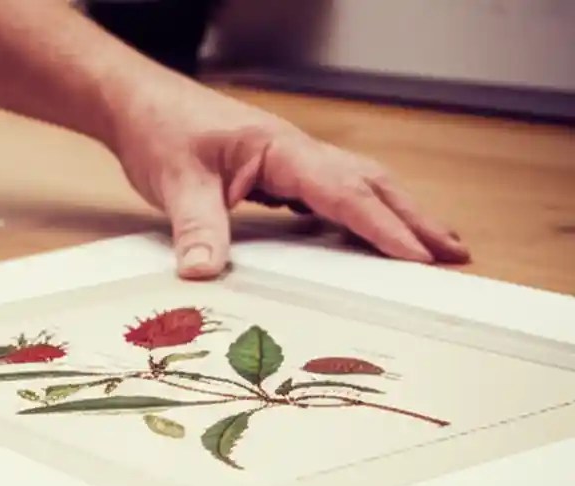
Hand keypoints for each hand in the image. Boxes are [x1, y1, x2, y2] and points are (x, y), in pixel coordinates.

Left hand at [106, 81, 469, 278]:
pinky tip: (365, 238)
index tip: (419, 258)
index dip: (384, 228)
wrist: (137, 104)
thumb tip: (203, 273)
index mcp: (281, 149)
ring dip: (395, 216)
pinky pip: (329, 196)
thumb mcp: (175, 182)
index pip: (345, 192)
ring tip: (431, 248)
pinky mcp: (274, 173)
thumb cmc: (159, 130)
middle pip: (371, 185)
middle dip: (414, 220)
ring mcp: (288, 161)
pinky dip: (358, 216)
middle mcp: (295, 151)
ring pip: (356, 187)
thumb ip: (194, 228)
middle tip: (455, 256)